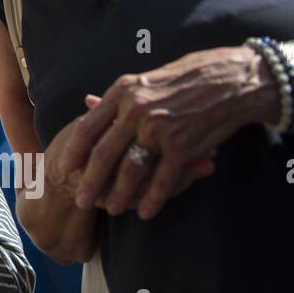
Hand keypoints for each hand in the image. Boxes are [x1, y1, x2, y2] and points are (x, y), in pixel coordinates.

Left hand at [59, 46, 272, 219]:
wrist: (229, 80)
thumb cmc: (185, 79)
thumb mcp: (144, 81)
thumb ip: (116, 97)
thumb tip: (86, 103)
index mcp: (123, 92)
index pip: (87, 127)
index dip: (74, 151)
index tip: (64, 168)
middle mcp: (136, 110)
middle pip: (104, 154)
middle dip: (90, 181)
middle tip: (80, 200)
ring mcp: (159, 129)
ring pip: (131, 171)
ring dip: (120, 195)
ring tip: (112, 209)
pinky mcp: (183, 146)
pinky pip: (162, 180)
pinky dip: (152, 200)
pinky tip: (145, 212)